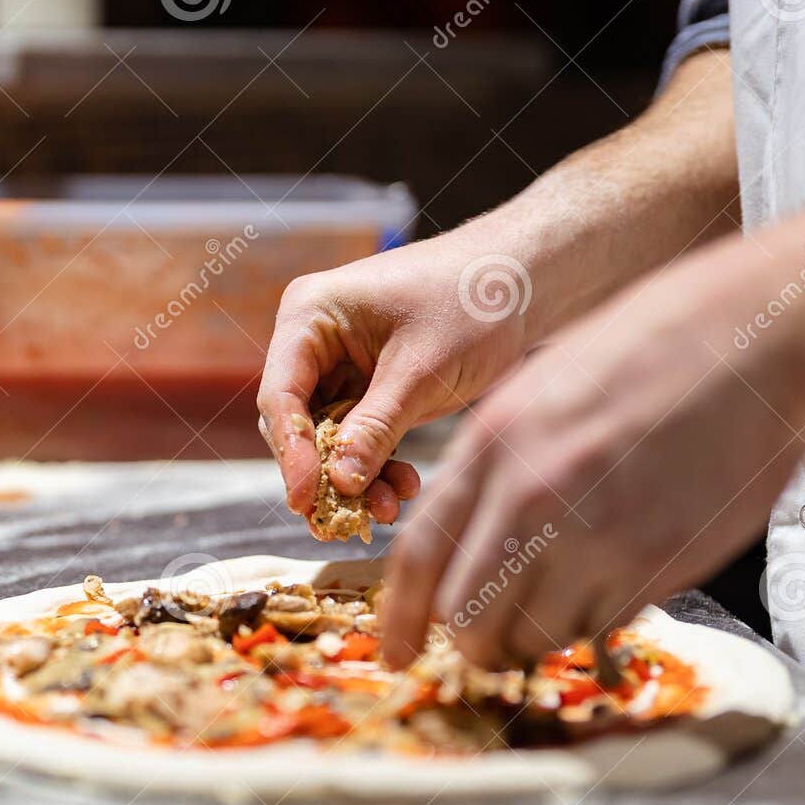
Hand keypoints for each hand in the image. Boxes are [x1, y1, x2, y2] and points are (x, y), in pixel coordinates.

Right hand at [257, 223, 534, 536]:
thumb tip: (340, 484)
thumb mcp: (422, 371)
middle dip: (323, 472)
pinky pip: (360, 435)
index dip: (290, 452)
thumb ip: (377, 428)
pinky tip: (403, 487)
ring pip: (328, 436)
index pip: (281, 394)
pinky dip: (377, 464)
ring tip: (386, 509)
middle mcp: (315, 339)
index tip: (306, 499)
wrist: (523, 282)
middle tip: (341, 522)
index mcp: (311, 315)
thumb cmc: (472, 303)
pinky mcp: (371, 386)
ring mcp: (341, 364)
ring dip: (353, 475)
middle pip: (296, 421)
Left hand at [381, 249, 804, 667]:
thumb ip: (497, 465)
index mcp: (493, 444)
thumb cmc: (650, 353)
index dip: (400, 616)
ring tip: (558, 608)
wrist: (755, 342)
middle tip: (485, 648)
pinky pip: (600, 626)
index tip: (395, 652)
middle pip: (468, 612)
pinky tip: (612, 584)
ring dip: (536, 636)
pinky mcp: (655, 562)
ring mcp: (595, 535)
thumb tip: (469, 541)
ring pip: (534, 633)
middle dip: (471, 643)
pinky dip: (595, 623)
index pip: (418, 555)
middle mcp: (532, 495)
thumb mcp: (542, 389)